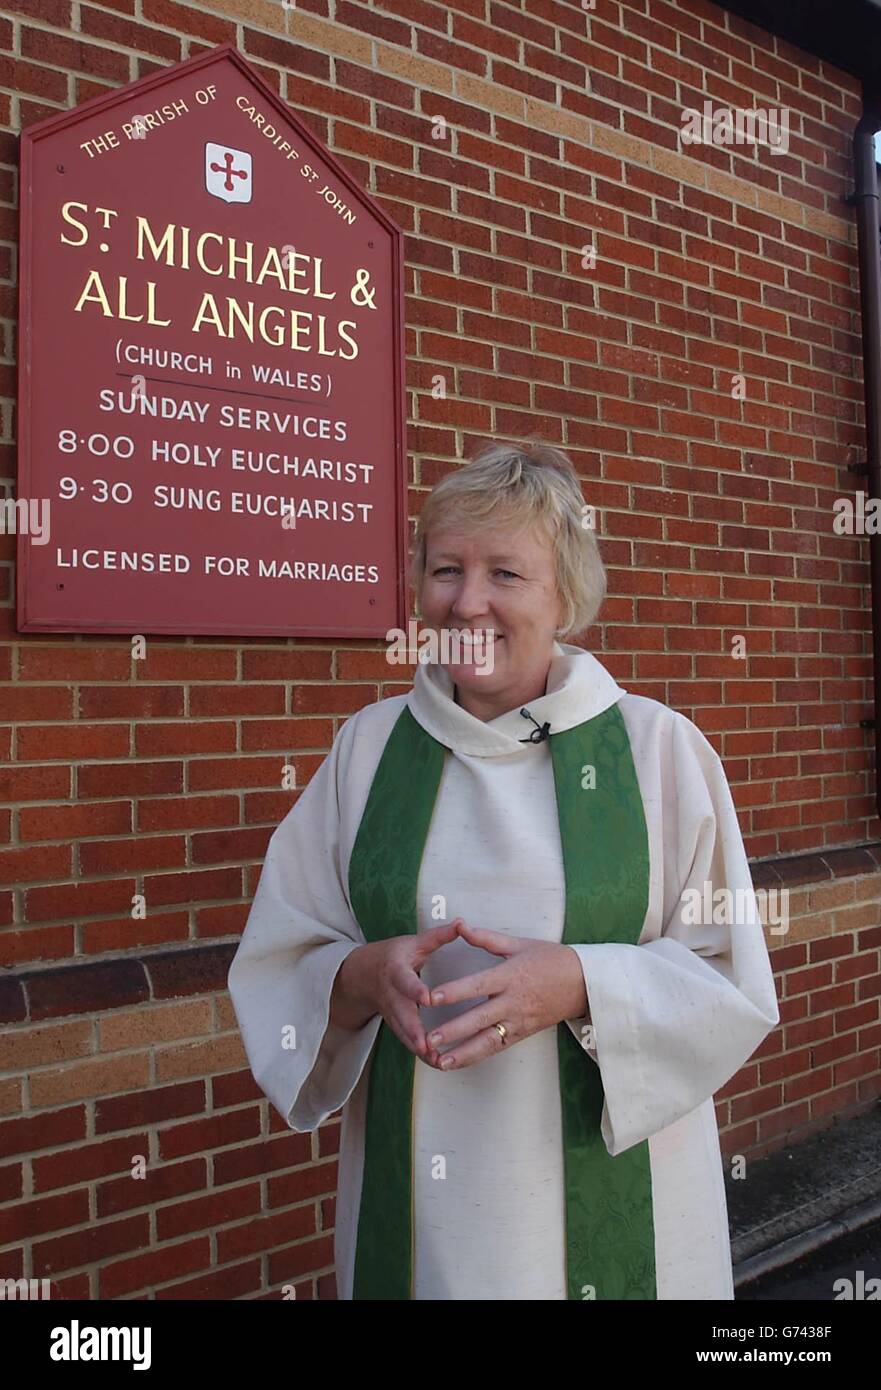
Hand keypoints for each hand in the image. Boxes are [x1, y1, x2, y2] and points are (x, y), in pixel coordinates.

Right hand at [355, 918, 463, 1063]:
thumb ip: (438, 937)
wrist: (362, 975)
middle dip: (415, 1032)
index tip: (428, 998)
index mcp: (397, 972)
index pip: (406, 982)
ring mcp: (392, 1014)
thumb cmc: (394, 955)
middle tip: (428, 1045)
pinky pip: (408, 1042)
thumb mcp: (413, 943)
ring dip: (420, 1049)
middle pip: (402, 1016)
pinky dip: (421, 1054)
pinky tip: (439, 1064)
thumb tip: (462, 922)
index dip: (416, 990)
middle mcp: (392, 996)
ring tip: (439, 1061)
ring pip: (405, 1034)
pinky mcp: (396, 1026)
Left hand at [423, 919, 588, 1070]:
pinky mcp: (523, 1033)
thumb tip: (461, 927)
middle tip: (430, 1039)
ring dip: (463, 1053)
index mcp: (510, 976)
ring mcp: (518, 1021)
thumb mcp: (520, 944)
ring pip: (488, 1041)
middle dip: (454, 1030)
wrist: (584, 983)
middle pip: (480, 1018)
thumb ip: (487, 938)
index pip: (478, 985)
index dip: (455, 992)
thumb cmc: (552, 959)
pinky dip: (478, 1056)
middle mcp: (513, 1001)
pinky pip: (498, 1047)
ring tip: (440, 1062)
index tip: (432, 997)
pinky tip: (459, 1062)